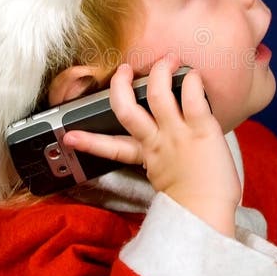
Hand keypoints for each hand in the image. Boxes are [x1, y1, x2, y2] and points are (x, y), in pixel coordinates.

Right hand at [63, 57, 240, 235]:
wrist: (208, 216)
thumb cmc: (197, 204)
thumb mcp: (169, 182)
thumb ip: (165, 164)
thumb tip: (171, 158)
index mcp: (148, 156)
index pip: (111, 147)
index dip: (88, 140)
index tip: (68, 136)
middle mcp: (158, 141)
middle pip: (126, 109)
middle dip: (120, 85)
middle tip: (122, 71)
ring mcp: (178, 133)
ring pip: (157, 94)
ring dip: (158, 72)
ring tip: (166, 59)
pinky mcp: (202, 129)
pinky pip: (192, 97)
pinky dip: (191, 81)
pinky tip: (193, 74)